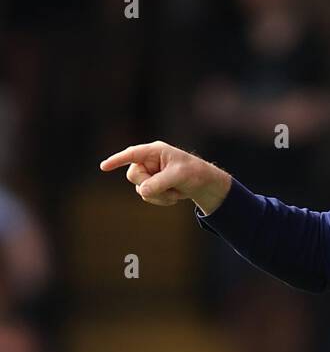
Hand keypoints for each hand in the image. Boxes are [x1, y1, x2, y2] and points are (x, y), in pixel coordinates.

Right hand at [99, 140, 230, 214]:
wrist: (203, 184)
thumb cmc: (193, 172)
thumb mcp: (178, 176)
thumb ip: (159, 183)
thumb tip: (143, 191)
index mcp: (154, 151)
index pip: (132, 154)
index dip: (117, 160)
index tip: (104, 167)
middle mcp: (148, 161)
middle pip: (134, 176)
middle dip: (149, 186)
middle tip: (169, 188)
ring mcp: (149, 174)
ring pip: (141, 190)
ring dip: (159, 196)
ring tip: (175, 193)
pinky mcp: (152, 186)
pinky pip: (147, 197)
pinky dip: (161, 200)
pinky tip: (173, 196)